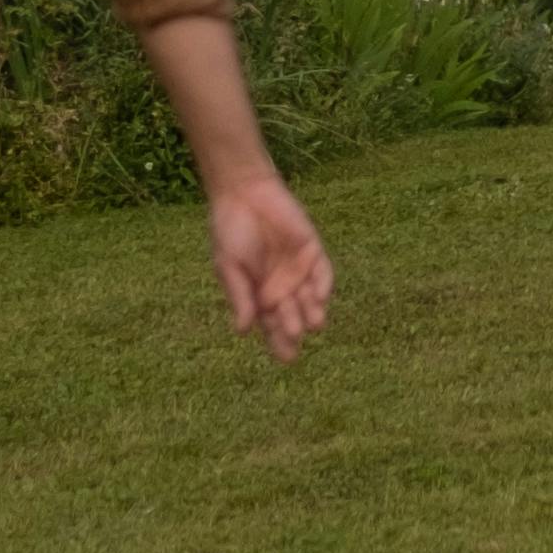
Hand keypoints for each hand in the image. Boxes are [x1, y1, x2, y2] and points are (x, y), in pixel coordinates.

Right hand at [208, 172, 333, 364]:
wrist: (243, 194)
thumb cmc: (230, 231)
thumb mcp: (229, 267)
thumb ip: (240, 296)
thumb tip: (243, 331)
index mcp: (260, 296)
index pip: (272, 327)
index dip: (279, 343)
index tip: (286, 359)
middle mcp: (282, 287)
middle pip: (293, 316)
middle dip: (294, 327)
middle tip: (294, 335)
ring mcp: (299, 270)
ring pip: (311, 299)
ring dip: (313, 311)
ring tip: (313, 323)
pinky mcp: (312, 250)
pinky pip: (323, 272)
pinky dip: (323, 285)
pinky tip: (321, 296)